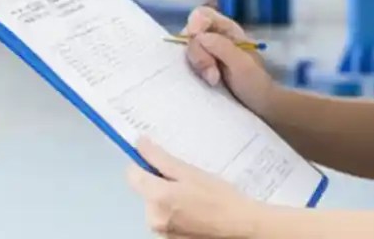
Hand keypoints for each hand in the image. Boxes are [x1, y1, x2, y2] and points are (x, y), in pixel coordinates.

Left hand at [127, 137, 263, 237]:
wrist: (241, 227)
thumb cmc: (220, 198)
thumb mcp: (190, 172)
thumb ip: (160, 158)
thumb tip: (139, 143)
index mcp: (157, 198)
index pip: (132, 175)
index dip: (143, 164)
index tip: (158, 162)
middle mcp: (153, 219)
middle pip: (145, 191)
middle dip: (160, 184)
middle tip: (186, 182)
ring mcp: (162, 233)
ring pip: (156, 205)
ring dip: (168, 199)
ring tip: (194, 198)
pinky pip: (165, 219)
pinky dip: (175, 213)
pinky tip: (195, 211)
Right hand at [182, 6, 276, 116]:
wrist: (259, 106)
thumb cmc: (255, 83)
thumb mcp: (242, 65)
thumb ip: (222, 47)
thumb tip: (200, 36)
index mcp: (227, 30)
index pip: (203, 14)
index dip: (195, 22)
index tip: (195, 37)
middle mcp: (214, 38)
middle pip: (191, 33)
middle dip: (198, 52)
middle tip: (212, 73)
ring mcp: (206, 53)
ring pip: (187, 50)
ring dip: (197, 65)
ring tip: (213, 80)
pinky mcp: (201, 68)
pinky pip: (187, 64)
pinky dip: (193, 72)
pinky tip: (206, 81)